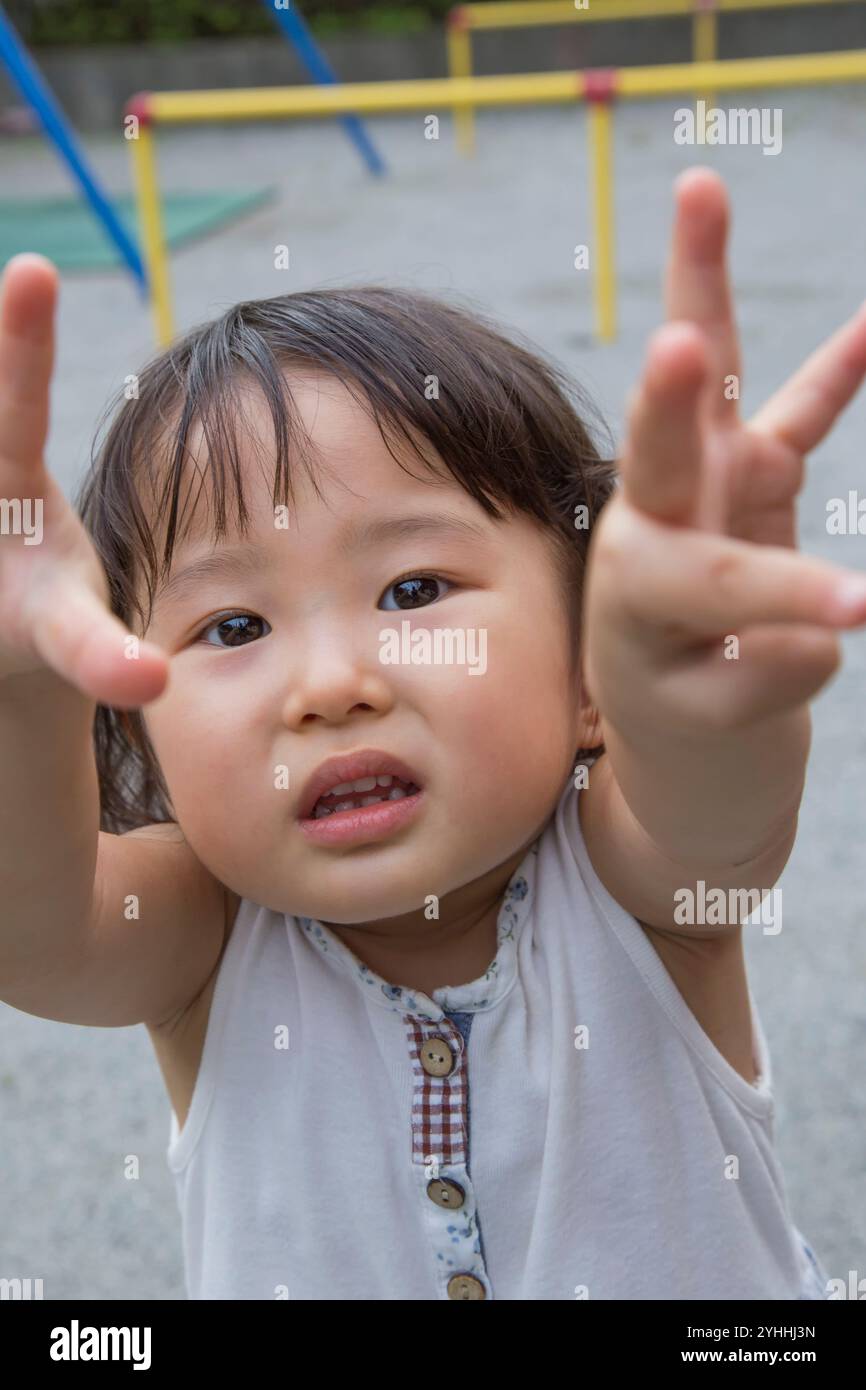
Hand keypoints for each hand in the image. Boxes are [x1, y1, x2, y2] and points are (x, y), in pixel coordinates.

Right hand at [0, 254, 167, 706]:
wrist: (3, 634)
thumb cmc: (42, 617)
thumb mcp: (70, 637)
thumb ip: (102, 655)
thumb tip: (152, 682)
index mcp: (11, 474)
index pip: (17, 402)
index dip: (24, 338)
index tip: (34, 267)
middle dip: (2, 340)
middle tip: (24, 272)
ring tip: (9, 529)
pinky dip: (7, 542)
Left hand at [583, 167, 865, 735]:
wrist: (678, 723)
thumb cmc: (687, 725)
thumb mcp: (714, 726)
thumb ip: (765, 672)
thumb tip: (826, 622)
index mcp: (634, 583)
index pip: (718, 576)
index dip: (787, 594)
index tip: (858, 612)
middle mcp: (658, 516)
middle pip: (661, 433)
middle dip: (673, 385)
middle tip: (676, 342)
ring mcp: (704, 485)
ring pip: (708, 381)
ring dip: (703, 285)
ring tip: (699, 188)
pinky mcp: (750, 478)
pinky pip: (799, 415)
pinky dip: (839, 371)